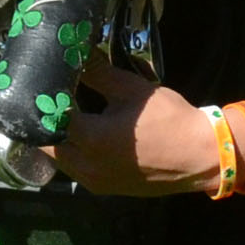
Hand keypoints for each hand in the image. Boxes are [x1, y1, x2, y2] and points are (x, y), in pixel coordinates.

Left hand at [49, 59, 221, 196]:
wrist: (201, 156)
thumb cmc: (169, 119)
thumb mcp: (133, 89)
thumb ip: (99, 73)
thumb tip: (77, 54)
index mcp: (91, 138)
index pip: (50, 118)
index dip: (44, 100)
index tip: (43, 86)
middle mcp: (86, 166)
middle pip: (48, 146)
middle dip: (46, 125)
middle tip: (49, 103)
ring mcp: (95, 182)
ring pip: (61, 161)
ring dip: (59, 142)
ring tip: (64, 119)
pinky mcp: (106, 189)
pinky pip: (78, 171)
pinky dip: (74, 155)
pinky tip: (84, 138)